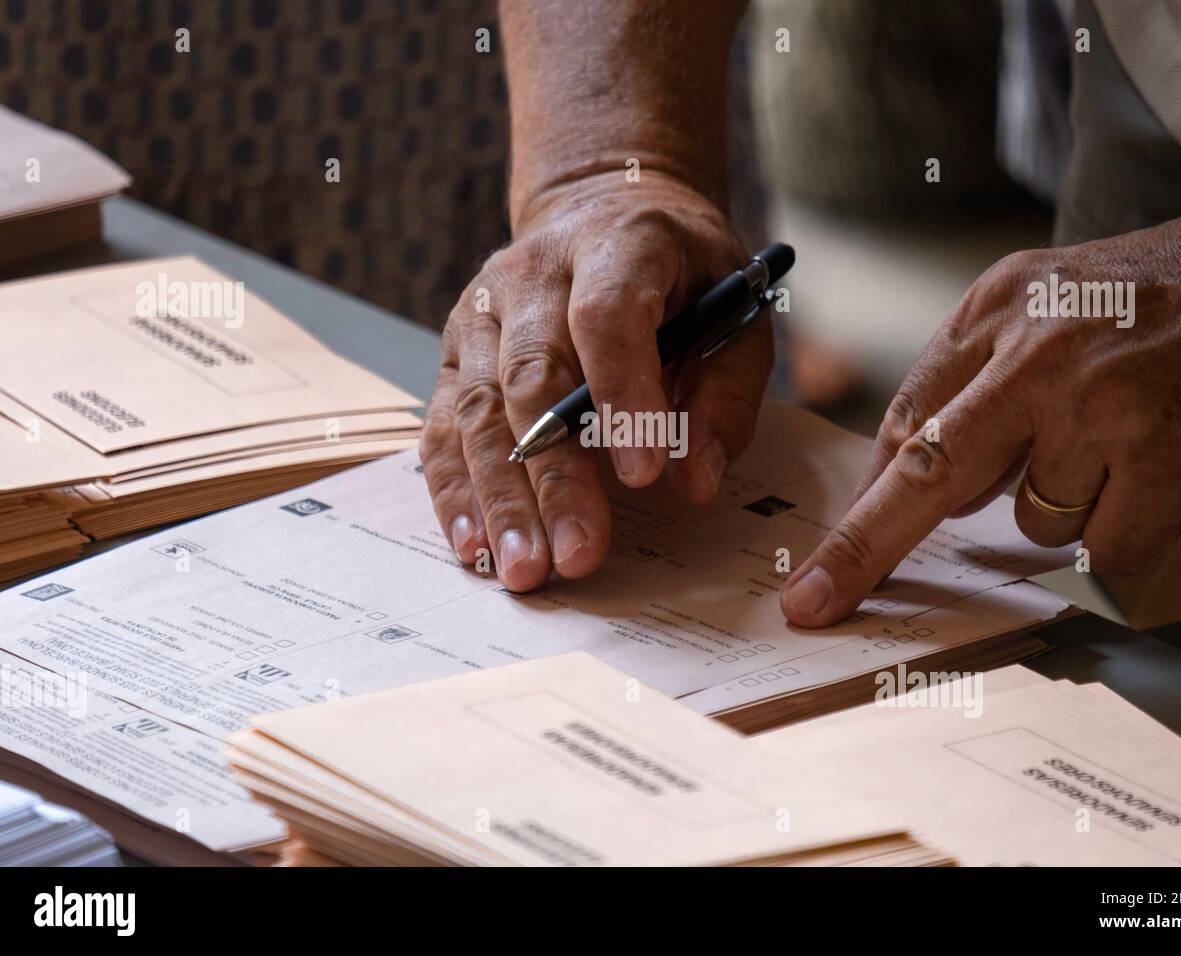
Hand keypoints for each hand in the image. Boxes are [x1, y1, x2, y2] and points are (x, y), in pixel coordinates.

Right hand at [421, 170, 769, 590]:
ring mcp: (483, 311)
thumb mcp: (735, 314)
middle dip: (554, 476)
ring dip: (499, 497)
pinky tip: (473, 546)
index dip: (622, 394)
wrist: (604, 210)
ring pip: (479, 409)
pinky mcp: (455, 352)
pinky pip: (445, 425)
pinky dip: (456, 490)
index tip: (643, 476)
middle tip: (576, 556)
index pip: (607, 315)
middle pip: (532, 375)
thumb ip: (723, 395)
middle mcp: (535, 272)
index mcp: (617, 243)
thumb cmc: (681, 276)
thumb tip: (693, 481)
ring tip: (522, 569)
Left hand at [780, 201, 1180, 626]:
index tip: (820, 566)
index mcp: (998, 309)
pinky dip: (1128, 534)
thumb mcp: (1049, 298)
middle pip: (927, 478)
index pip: (905, 424)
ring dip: (1069, 506)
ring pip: (1033, 521)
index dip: (861, 506)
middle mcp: (1038, 353)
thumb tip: (914, 466)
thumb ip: (977, 376)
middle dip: (863, 551)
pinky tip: (1161, 476)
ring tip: (1126, 444)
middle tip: (818, 599)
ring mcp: (1101, 408)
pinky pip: (1104, 550)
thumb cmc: (1168, 297)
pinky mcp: (1162, 461)